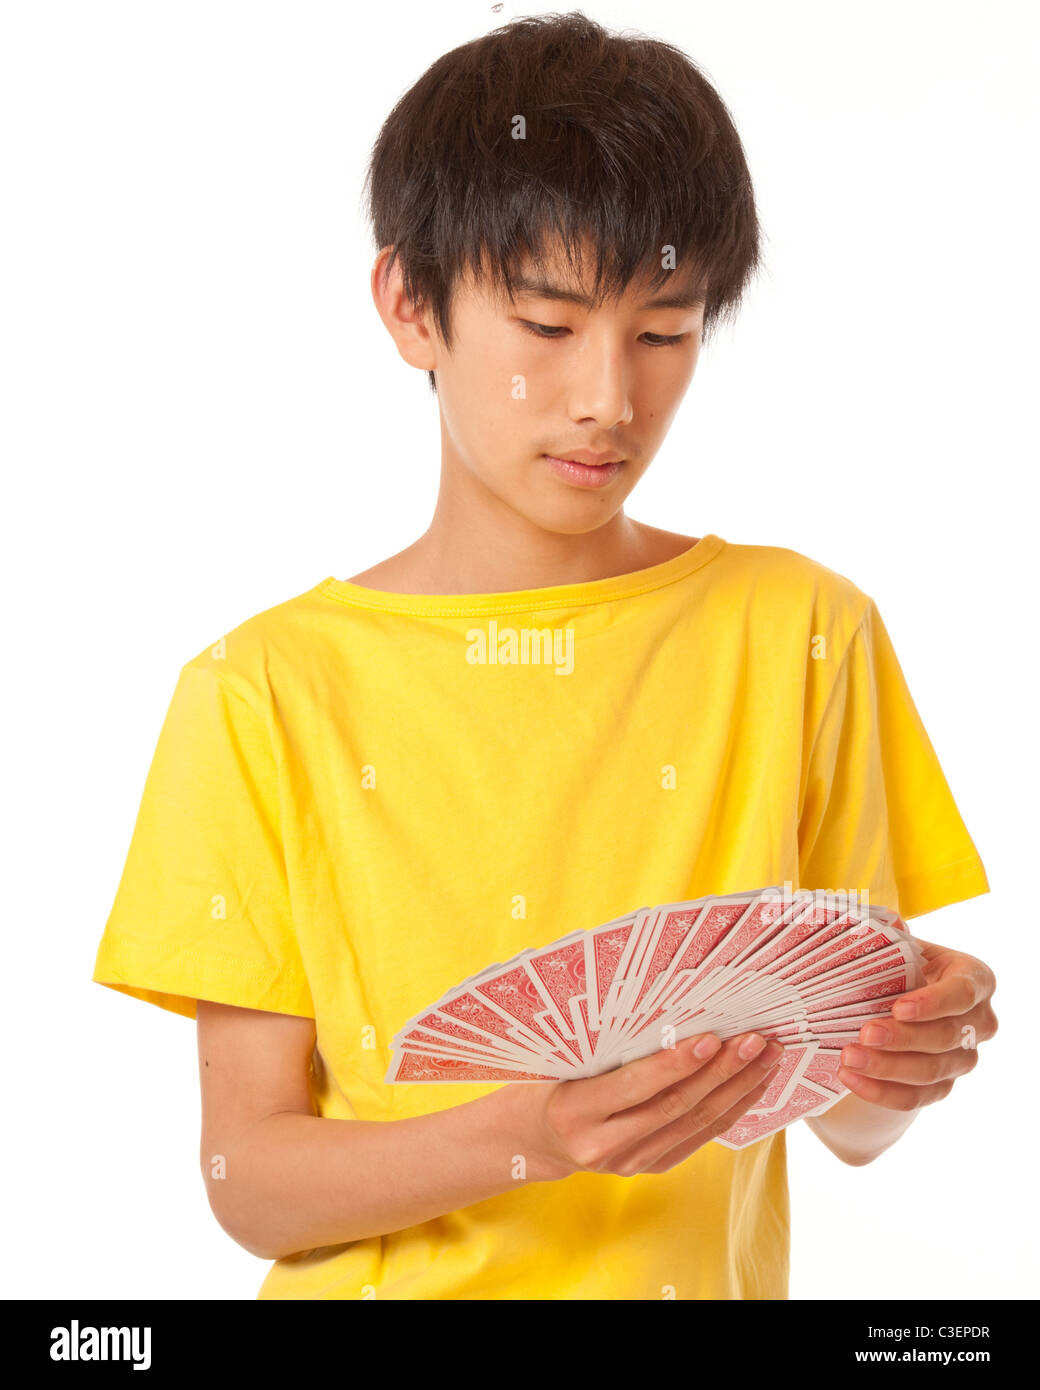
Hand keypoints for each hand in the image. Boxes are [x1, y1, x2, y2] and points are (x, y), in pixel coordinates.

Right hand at [510, 1031, 785, 1179]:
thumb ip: (610, 1046)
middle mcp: (604, 1145)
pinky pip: (700, 1135)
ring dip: (738, 1088)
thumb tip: (672, 1008)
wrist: (536, 1136)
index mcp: (575, 1111)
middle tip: (754, 1040)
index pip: (636, 1086)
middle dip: (722, 1071)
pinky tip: (753, 1083)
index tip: (711, 1037)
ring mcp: (631, 1162)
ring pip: (696, 1122)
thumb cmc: (552, 1080)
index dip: (676, 1063)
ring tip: (766, 1056)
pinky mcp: (651, 1167)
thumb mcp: (565, 1059)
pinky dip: (732, 1108)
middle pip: (676, 1106)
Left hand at [836, 938, 997, 1109]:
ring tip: (849, 1058)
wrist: (901, 997)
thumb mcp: (902, 945)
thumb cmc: (903, 964)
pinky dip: (882, 1092)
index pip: (962, 993)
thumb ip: (891, 935)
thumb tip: (879, 922)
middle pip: (946, 1037)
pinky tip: (851, 1079)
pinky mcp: (942, 1086)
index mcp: (974, 979)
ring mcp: (963, 1058)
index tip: (898, 1007)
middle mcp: (979, 1022)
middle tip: (864, 1034)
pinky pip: (916, 1098)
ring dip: (887, 1068)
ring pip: (931, 1072)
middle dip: (903, 1038)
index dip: (933, 1003)